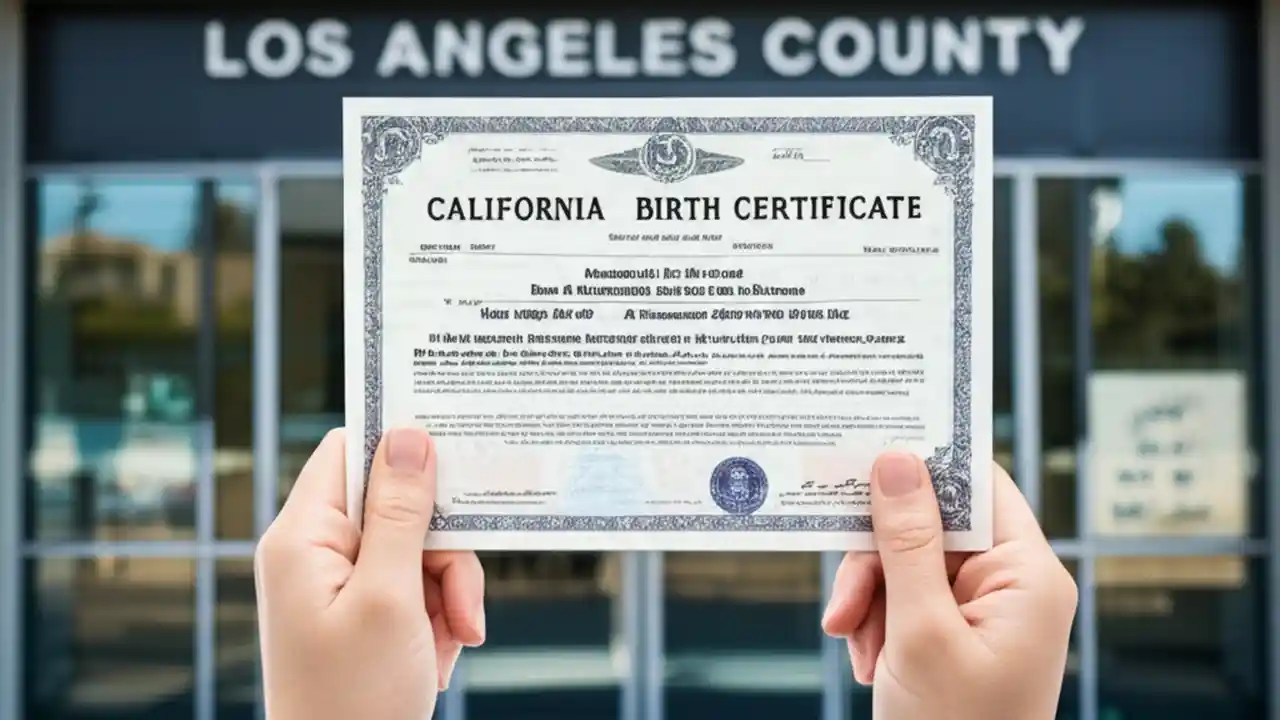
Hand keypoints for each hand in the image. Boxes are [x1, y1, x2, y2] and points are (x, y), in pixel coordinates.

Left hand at [256, 427, 485, 719]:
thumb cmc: (353, 701)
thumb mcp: (389, 599)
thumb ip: (401, 513)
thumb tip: (409, 435)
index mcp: (303, 537)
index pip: (349, 451)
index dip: (399, 446)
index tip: (453, 454)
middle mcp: (316, 553)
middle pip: (398, 504)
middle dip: (442, 550)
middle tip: (460, 600)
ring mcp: (340, 584)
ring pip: (418, 549)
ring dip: (447, 591)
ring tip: (450, 641)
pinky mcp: (364, 612)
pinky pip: (417, 588)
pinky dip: (438, 618)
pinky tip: (435, 656)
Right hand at [821, 453, 1076, 719]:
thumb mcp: (921, 632)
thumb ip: (908, 543)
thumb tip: (896, 460)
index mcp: (1027, 574)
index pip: (980, 485)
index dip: (927, 465)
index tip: (869, 454)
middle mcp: (1010, 584)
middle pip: (931, 525)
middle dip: (879, 561)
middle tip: (846, 603)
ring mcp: (982, 610)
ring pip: (906, 562)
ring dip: (870, 600)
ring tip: (859, 647)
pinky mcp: (954, 632)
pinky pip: (902, 598)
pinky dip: (876, 624)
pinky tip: (869, 662)